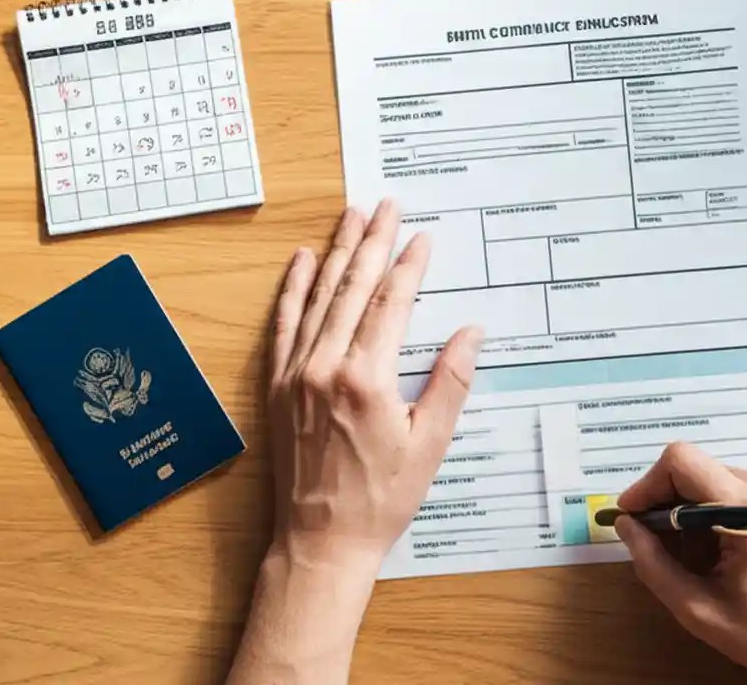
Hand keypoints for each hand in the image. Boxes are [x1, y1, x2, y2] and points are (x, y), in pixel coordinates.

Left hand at [267, 200, 482, 567]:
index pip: (392, 303)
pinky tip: (301, 260)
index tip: (421, 237)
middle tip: (385, 204)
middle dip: (371, 242)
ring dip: (336, 252)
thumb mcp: (430, 444)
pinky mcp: (276, 387)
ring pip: (318, 297)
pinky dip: (292, 289)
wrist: (320, 541)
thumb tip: (470, 332)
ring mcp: (295, 374)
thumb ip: (450, 382)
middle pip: (353, 288)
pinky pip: (283, 325)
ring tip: (351, 216)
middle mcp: (325, 367)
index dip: (409, 265)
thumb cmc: (379, 500)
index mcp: (367, 379)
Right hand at [615, 443, 746, 684]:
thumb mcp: (699, 609)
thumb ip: (652, 563)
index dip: (646, 485)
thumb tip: (626, 526)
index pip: (681, 461)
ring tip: (701, 562)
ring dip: (696, 514)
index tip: (631, 517)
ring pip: (719, 482)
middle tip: (661, 550)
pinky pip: (744, 493)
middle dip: (670, 507)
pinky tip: (727, 556)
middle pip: (699, 471)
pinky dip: (722, 516)